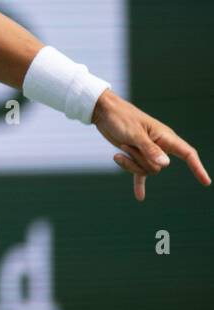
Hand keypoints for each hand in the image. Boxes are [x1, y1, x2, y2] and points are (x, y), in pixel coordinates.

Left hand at [91, 89, 209, 200]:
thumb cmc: (121, 118)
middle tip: (128, 145)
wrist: (105, 112)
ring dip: (131, 163)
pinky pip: (140, 174)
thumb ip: (149, 149)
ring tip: (122, 147)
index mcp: (165, 137)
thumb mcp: (134, 134)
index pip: (188, 154)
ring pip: (147, 170)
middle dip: (141, 161)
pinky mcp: (135, 156)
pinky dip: (139, 184)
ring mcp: (147, 152)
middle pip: (159, 167)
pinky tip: (139, 197)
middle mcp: (160, 145)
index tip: (206, 182)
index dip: (197, 167)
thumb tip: (165, 164)